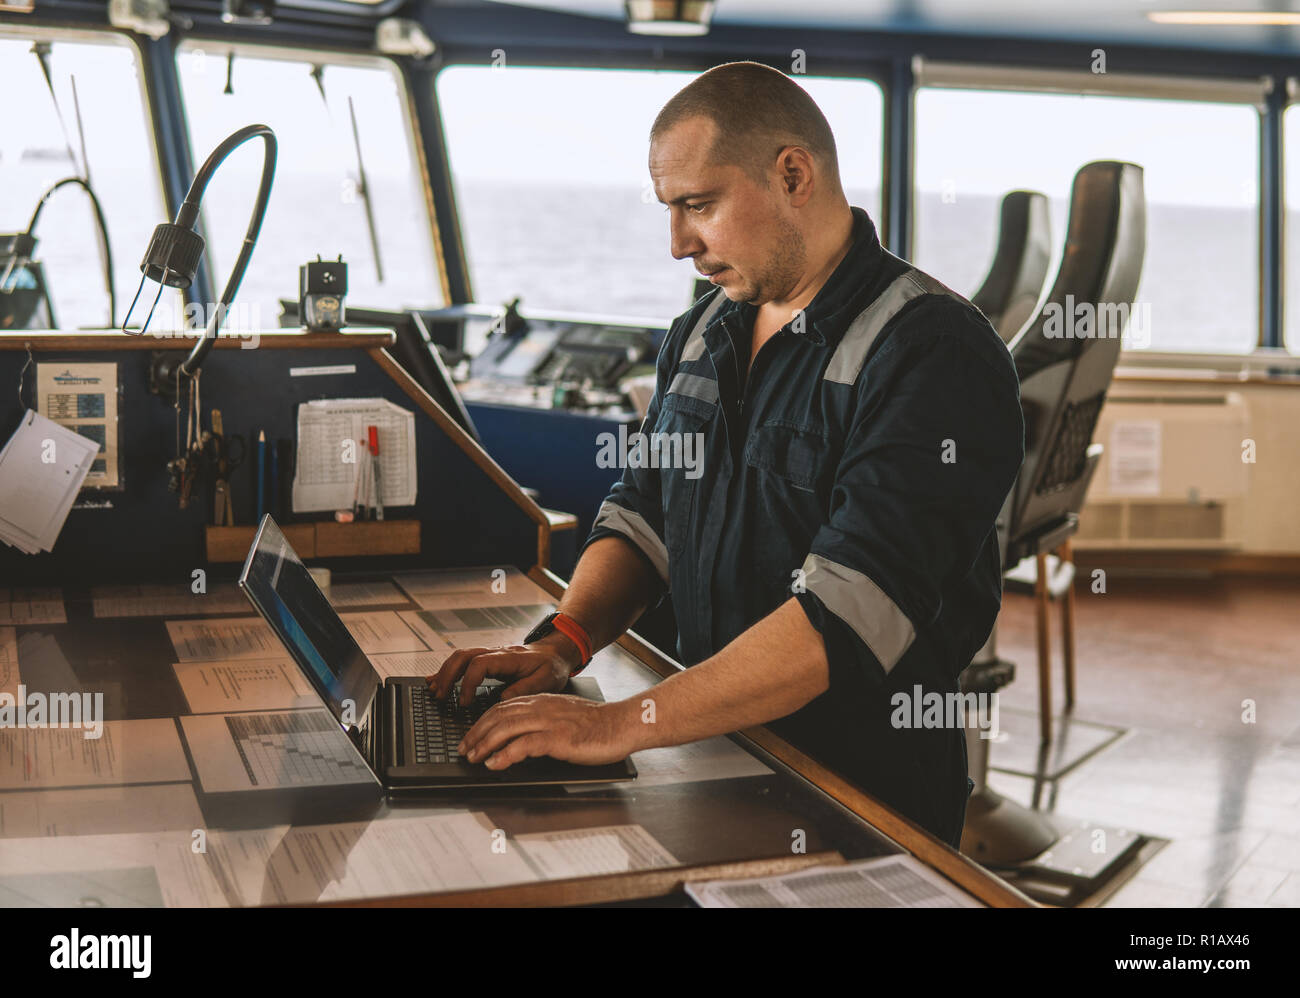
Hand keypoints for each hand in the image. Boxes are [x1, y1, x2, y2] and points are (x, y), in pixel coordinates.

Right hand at [427, 632, 581, 705]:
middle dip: (447, 675)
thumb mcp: (545, 680)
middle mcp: (496, 653)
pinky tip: (437, 680)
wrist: (557, 652)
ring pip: (460, 656)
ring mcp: (491, 654)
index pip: (479, 664)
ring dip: (445, 672)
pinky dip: (449, 670)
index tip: (464, 702)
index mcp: (509, 658)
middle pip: (463, 656)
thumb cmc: (551, 666)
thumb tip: (501, 699)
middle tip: (439, 696)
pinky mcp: (489, 660)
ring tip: (434, 690)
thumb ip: (524, 689)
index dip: (467, 683)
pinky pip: (464, 661)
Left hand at [459, 695, 637, 768]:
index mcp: (541, 700)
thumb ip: (543, 721)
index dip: (482, 722)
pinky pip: (524, 745)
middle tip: (464, 750)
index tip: (470, 737)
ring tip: (473, 758)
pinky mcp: (558, 738)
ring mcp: (549, 721)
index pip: (502, 707)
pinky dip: (505, 755)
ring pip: (506, 728)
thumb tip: (521, 737)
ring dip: (485, 744)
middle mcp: (541, 707)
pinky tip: (495, 764)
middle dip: (477, 734)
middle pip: (498, 716)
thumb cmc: (597, 725)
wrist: (621, 724)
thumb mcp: (563, 716)